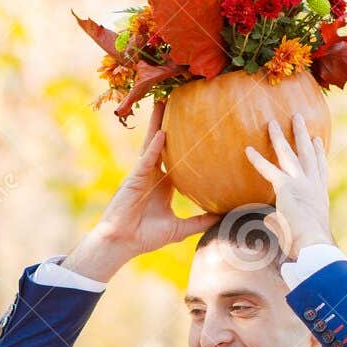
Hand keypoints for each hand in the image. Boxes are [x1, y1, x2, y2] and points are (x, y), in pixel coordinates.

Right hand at [62, 99, 218, 281]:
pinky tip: (162, 133)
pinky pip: (146, 160)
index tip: (196, 127)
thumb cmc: (146, 236)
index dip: (184, 142)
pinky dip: (154, 147)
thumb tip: (224, 218)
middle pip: (162, 143)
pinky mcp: (134, 180)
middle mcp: (152, 175)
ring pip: (152, 144)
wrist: (123, 243)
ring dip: (157, 124)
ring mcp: (142, 175)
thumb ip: (200, 221)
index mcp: (162, 184)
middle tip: (177, 102)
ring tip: (163, 102)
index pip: (176, 157)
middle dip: (167, 123)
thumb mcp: (179, 228)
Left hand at [245, 113, 332, 259]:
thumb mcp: (298, 232)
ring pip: (289, 154)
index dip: (318, 153)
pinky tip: (247, 150)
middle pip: (307, 154)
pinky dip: (257, 160)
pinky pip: (269, 170)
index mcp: (320, 196)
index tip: (317, 140)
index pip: (320, 169)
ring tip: (272, 122)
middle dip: (302, 135)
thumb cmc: (309, 245)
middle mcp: (313, 186)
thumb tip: (269, 221)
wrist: (314, 245)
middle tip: (298, 118)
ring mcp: (302, 184)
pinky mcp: (287, 188)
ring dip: (280, 137)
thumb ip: (281, 222)